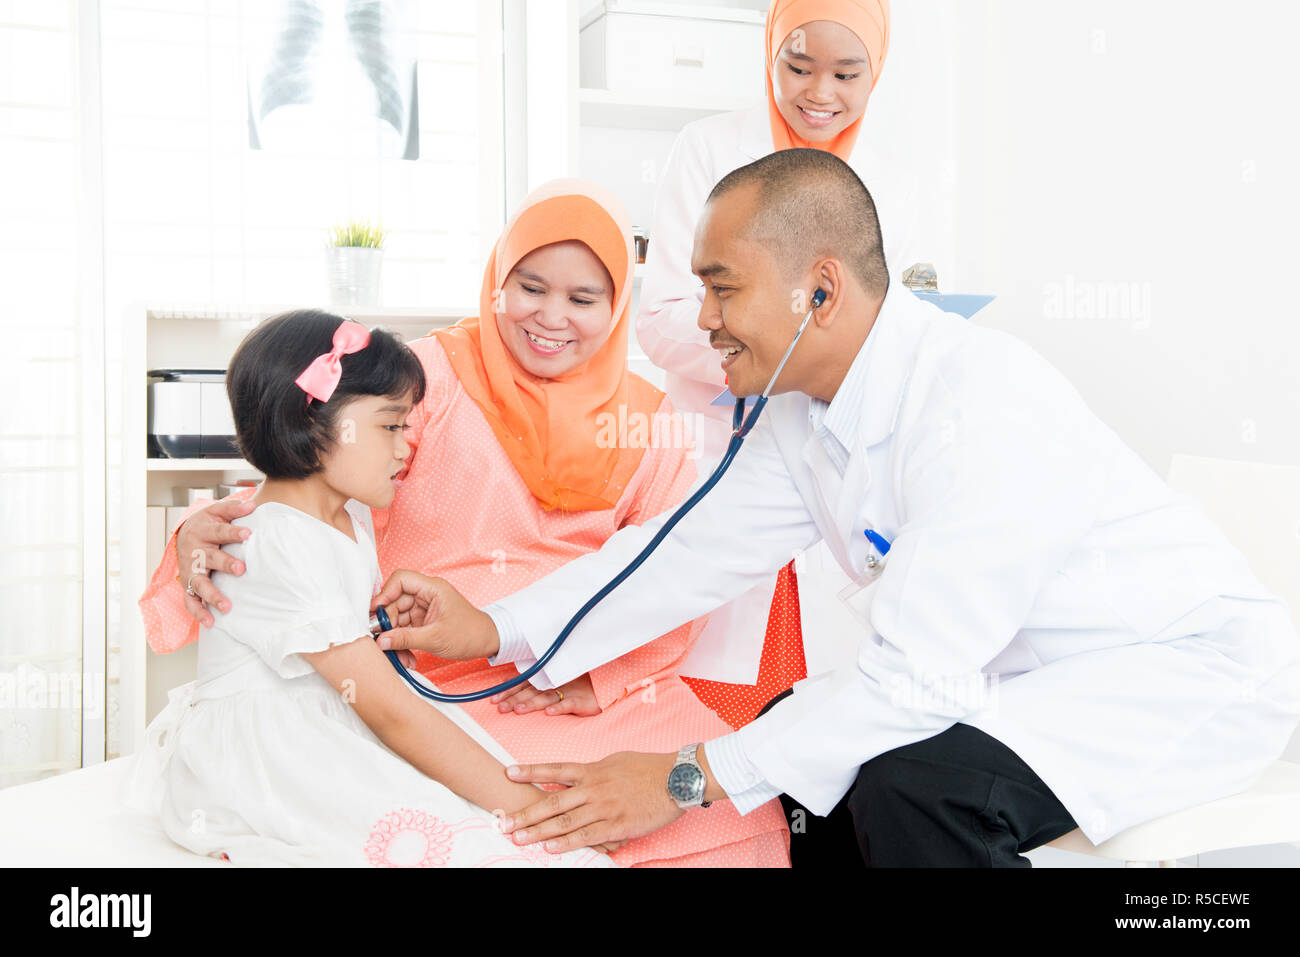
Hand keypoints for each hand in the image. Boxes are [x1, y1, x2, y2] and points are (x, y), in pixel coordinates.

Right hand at [176, 498, 255, 626]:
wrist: (184, 533)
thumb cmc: (208, 523)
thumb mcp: (218, 511)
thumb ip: (234, 509)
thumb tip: (253, 505)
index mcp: (203, 531)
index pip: (219, 531)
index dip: (233, 532)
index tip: (248, 534)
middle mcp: (195, 551)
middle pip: (210, 558)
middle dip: (225, 563)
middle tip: (241, 569)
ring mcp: (190, 570)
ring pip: (199, 583)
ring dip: (212, 595)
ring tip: (227, 606)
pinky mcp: (187, 584)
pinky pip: (190, 600)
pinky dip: (198, 612)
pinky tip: (210, 622)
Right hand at [370, 569, 499, 659]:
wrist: (486, 643)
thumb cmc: (469, 634)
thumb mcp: (435, 638)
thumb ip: (406, 639)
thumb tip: (381, 641)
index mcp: (432, 588)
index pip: (401, 579)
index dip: (385, 594)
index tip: (376, 613)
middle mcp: (426, 595)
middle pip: (394, 602)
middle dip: (389, 625)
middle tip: (384, 643)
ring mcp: (423, 609)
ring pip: (397, 619)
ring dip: (395, 639)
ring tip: (402, 658)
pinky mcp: (422, 622)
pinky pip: (404, 630)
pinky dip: (403, 644)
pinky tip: (408, 659)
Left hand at [490, 673, 601, 716]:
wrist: (606, 684)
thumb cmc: (577, 684)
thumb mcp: (554, 681)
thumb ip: (532, 683)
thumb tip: (507, 682)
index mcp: (547, 679)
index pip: (524, 684)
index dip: (508, 692)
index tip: (493, 700)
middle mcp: (555, 683)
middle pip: (531, 691)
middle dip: (515, 699)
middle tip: (500, 708)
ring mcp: (568, 690)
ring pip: (547, 696)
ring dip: (532, 703)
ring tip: (519, 710)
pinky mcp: (582, 699)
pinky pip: (569, 703)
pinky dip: (559, 707)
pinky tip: (549, 712)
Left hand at [501, 752, 683, 853]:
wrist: (675, 779)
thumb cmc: (648, 768)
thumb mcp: (617, 761)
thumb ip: (595, 770)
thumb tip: (578, 775)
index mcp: (593, 770)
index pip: (555, 769)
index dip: (531, 771)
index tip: (508, 772)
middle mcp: (594, 788)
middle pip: (552, 801)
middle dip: (525, 812)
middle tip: (503, 822)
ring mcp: (604, 808)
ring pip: (565, 821)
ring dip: (539, 832)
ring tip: (518, 838)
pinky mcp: (616, 826)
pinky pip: (586, 836)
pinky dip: (566, 843)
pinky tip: (550, 849)